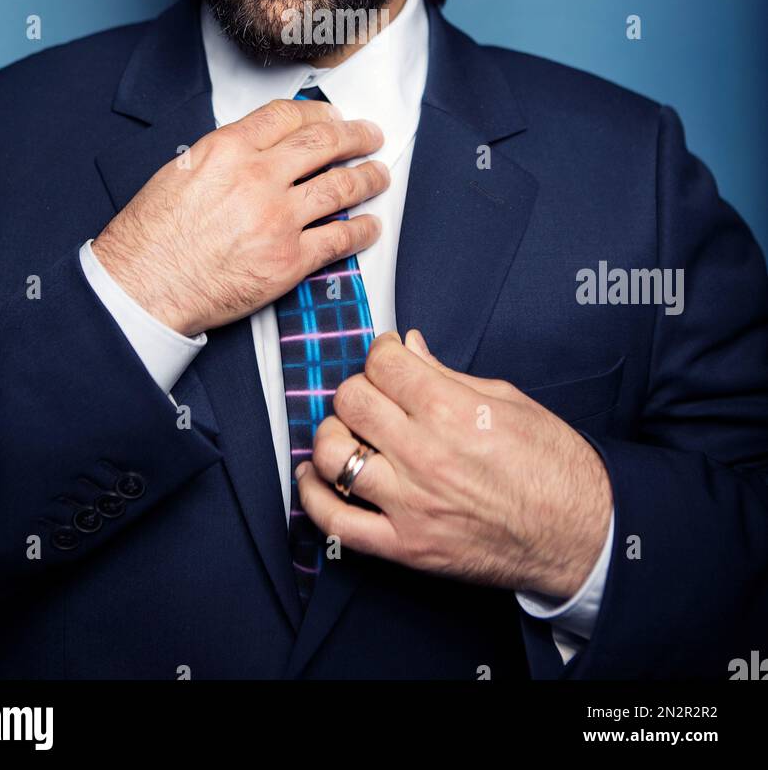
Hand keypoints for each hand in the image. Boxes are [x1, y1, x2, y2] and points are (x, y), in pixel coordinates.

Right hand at [91, 99, 388, 336]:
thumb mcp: (180, 171)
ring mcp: (277, 219)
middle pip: (323, 143)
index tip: (332, 117)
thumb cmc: (151, 236)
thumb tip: (257, 148)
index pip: (287, 116)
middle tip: (371, 136)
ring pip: (340, 187)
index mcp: (227, 149)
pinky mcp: (289, 261)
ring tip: (380, 175)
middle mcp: (257, 178)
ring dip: (368, 178)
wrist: (143, 287)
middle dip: (355, 136)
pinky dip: (362, 230)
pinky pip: (339, 239)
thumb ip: (223, 155)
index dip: (318, 112)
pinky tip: (371, 226)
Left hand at [297, 330, 612, 601]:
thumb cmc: (554, 467)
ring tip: (349, 433)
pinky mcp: (406, 546)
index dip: (382, 353)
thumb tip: (409, 348)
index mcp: (452, 411)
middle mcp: (425, 454)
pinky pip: (337, 523)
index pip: (382, 363)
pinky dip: (315, 496)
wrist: (581, 534)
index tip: (389, 360)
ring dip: (334, 436)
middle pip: (351, 400)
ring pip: (334, 454)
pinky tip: (316, 476)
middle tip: (375, 396)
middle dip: (358, 389)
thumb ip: (449, 374)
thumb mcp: (509, 400)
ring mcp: (411, 504)